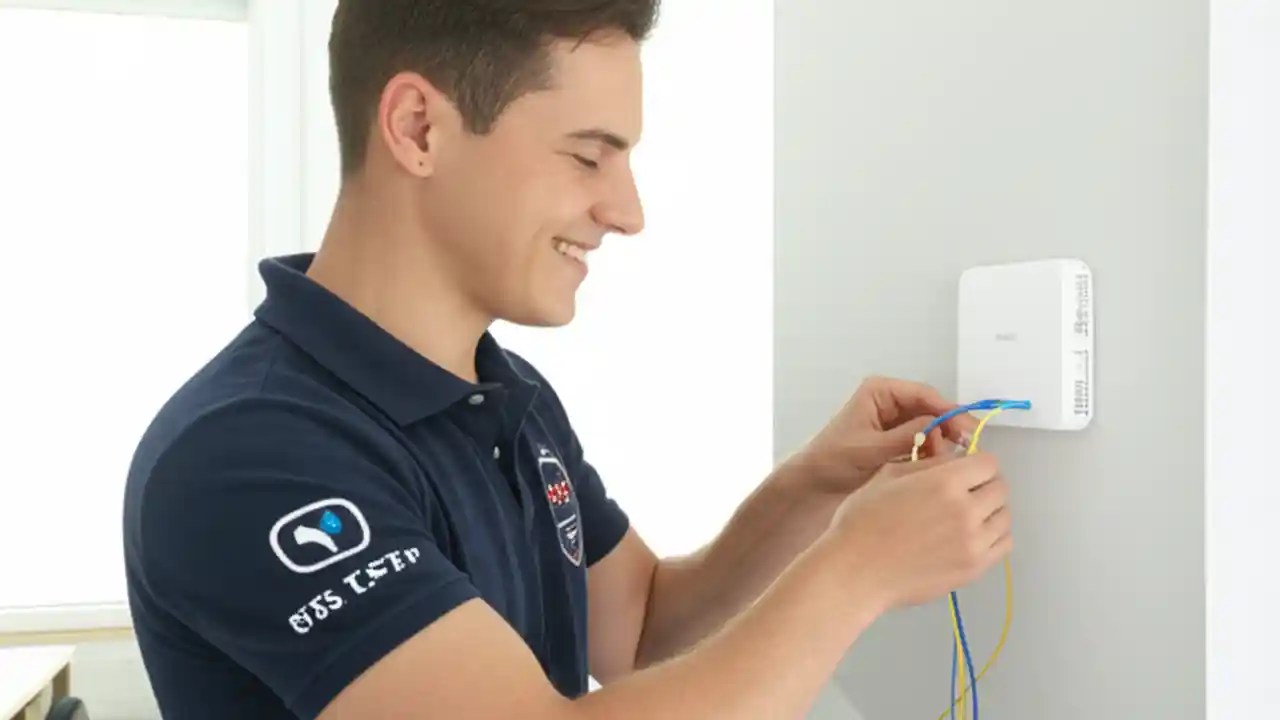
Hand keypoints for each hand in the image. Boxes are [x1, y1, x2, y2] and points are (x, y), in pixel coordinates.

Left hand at [795, 376, 978, 493]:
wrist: (815, 481)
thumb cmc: (834, 459)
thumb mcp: (872, 448)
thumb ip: (906, 436)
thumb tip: (939, 429)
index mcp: (880, 391)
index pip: (924, 394)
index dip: (949, 410)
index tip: (968, 429)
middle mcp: (890, 400)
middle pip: (931, 408)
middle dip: (947, 428)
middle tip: (966, 449)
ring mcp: (895, 418)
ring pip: (930, 425)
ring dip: (939, 442)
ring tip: (942, 463)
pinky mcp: (897, 437)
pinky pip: (923, 439)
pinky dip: (930, 451)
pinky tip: (933, 466)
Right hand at [825, 453, 1011, 609]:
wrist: (856, 571)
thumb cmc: (863, 520)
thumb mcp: (889, 476)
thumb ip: (927, 464)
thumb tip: (952, 458)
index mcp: (945, 482)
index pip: (988, 462)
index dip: (975, 462)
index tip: (963, 469)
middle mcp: (966, 510)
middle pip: (1000, 488)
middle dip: (984, 484)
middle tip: (964, 492)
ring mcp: (974, 543)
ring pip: (1005, 516)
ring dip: (990, 510)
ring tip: (967, 516)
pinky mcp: (974, 568)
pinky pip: (1003, 545)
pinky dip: (994, 536)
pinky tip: (972, 536)